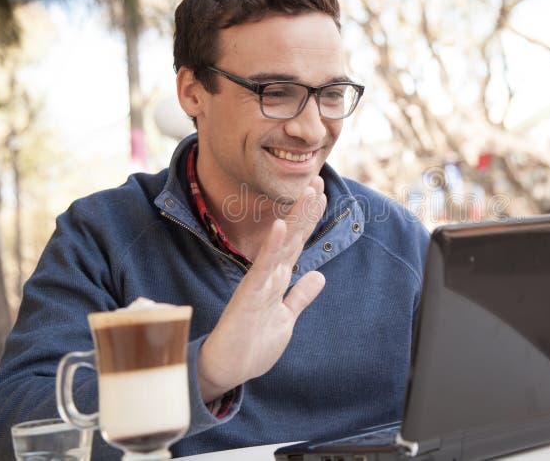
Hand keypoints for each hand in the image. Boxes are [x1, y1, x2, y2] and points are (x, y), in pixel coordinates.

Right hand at [196, 176, 327, 402]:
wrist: (227, 369)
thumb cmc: (252, 344)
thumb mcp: (286, 318)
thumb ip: (300, 296)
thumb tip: (319, 276)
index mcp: (277, 278)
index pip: (297, 243)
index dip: (309, 219)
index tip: (321, 193)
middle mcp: (268, 275)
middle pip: (292, 237)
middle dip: (305, 209)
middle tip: (317, 179)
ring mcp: (258, 283)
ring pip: (281, 245)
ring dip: (295, 218)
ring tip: (308, 193)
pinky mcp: (249, 296)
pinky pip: (262, 268)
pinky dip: (272, 246)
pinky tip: (281, 226)